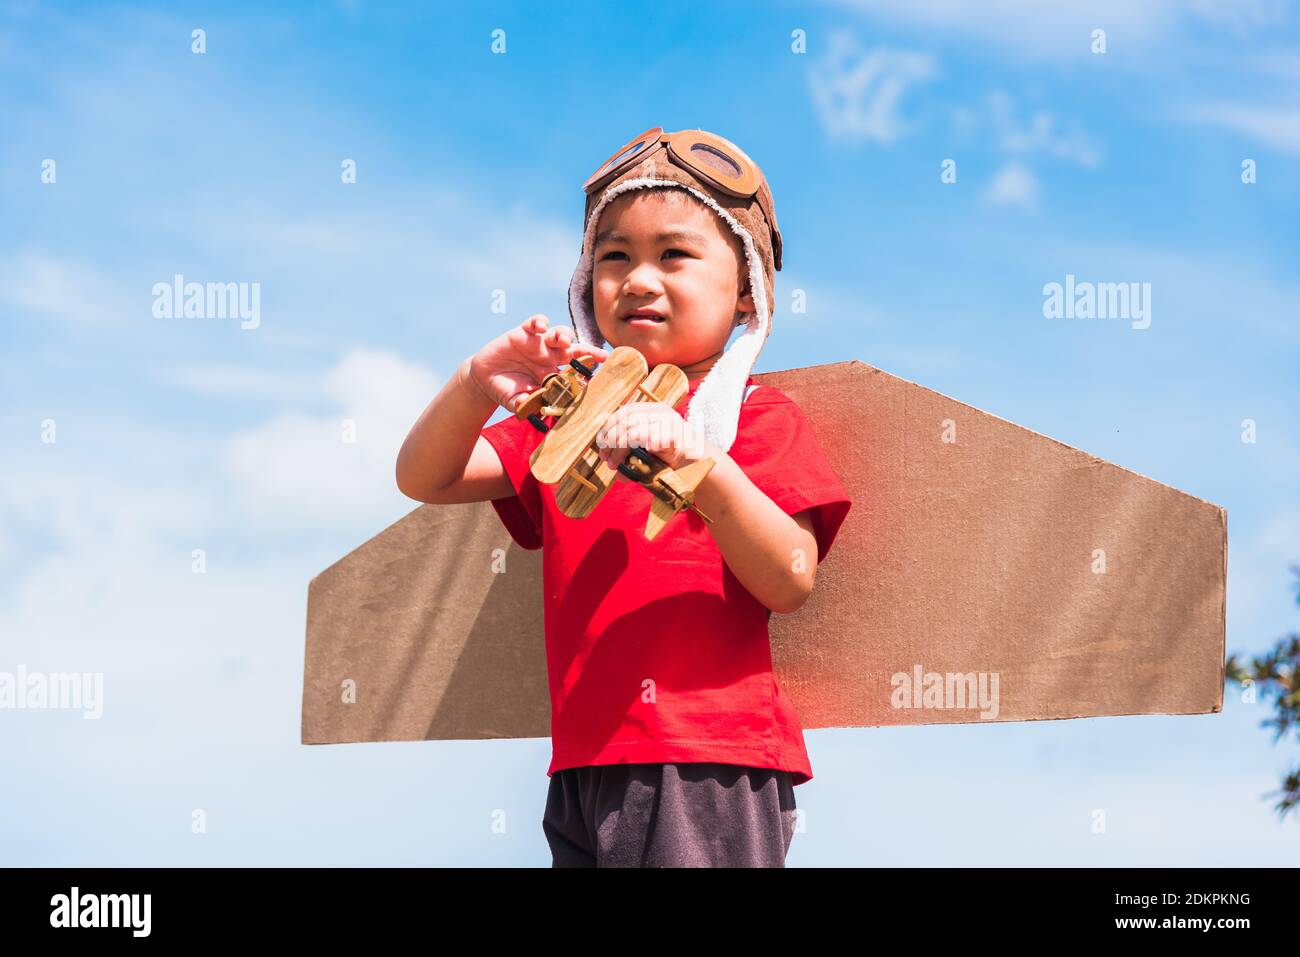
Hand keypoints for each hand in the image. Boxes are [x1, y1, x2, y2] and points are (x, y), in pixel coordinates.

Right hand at [465, 315, 608, 411]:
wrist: (484, 379)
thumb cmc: (506, 392)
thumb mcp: (517, 401)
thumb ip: (526, 405)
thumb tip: (536, 411)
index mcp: (553, 373)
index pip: (576, 370)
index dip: (590, 370)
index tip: (604, 372)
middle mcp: (550, 356)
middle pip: (574, 350)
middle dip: (588, 350)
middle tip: (597, 355)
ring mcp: (538, 343)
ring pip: (558, 334)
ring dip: (564, 334)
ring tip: (564, 340)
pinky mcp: (523, 332)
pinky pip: (535, 322)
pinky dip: (539, 321)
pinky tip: (540, 327)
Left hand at [594, 401, 717, 474]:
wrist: (701, 463)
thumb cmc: (671, 457)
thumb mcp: (647, 449)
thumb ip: (629, 449)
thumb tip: (609, 461)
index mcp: (652, 410)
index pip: (623, 411)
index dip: (608, 427)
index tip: (600, 445)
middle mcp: (660, 412)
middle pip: (625, 421)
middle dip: (611, 441)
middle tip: (607, 459)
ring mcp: (669, 423)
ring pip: (633, 432)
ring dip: (620, 450)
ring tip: (617, 465)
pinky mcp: (675, 437)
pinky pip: (653, 439)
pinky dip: (643, 447)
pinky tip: (639, 455)